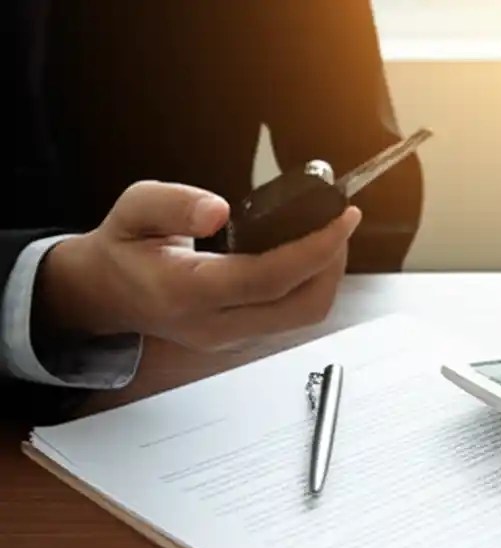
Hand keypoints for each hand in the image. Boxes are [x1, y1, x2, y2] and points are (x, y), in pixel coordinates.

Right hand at [37, 180, 359, 349]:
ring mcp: (230, 337)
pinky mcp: (242, 338)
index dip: (315, 249)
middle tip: (340, 223)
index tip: (343, 217)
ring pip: (303, 317)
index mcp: (185, 292)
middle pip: (301, 307)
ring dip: (327, 276)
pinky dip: (312, 285)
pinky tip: (309, 254)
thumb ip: (173, 204)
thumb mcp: (134, 209)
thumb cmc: (123, 249)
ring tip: (328, 235)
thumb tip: (217, 209)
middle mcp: (213, 324)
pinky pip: (293, 317)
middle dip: (333, 263)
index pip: (268, 279)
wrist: (106, 294)